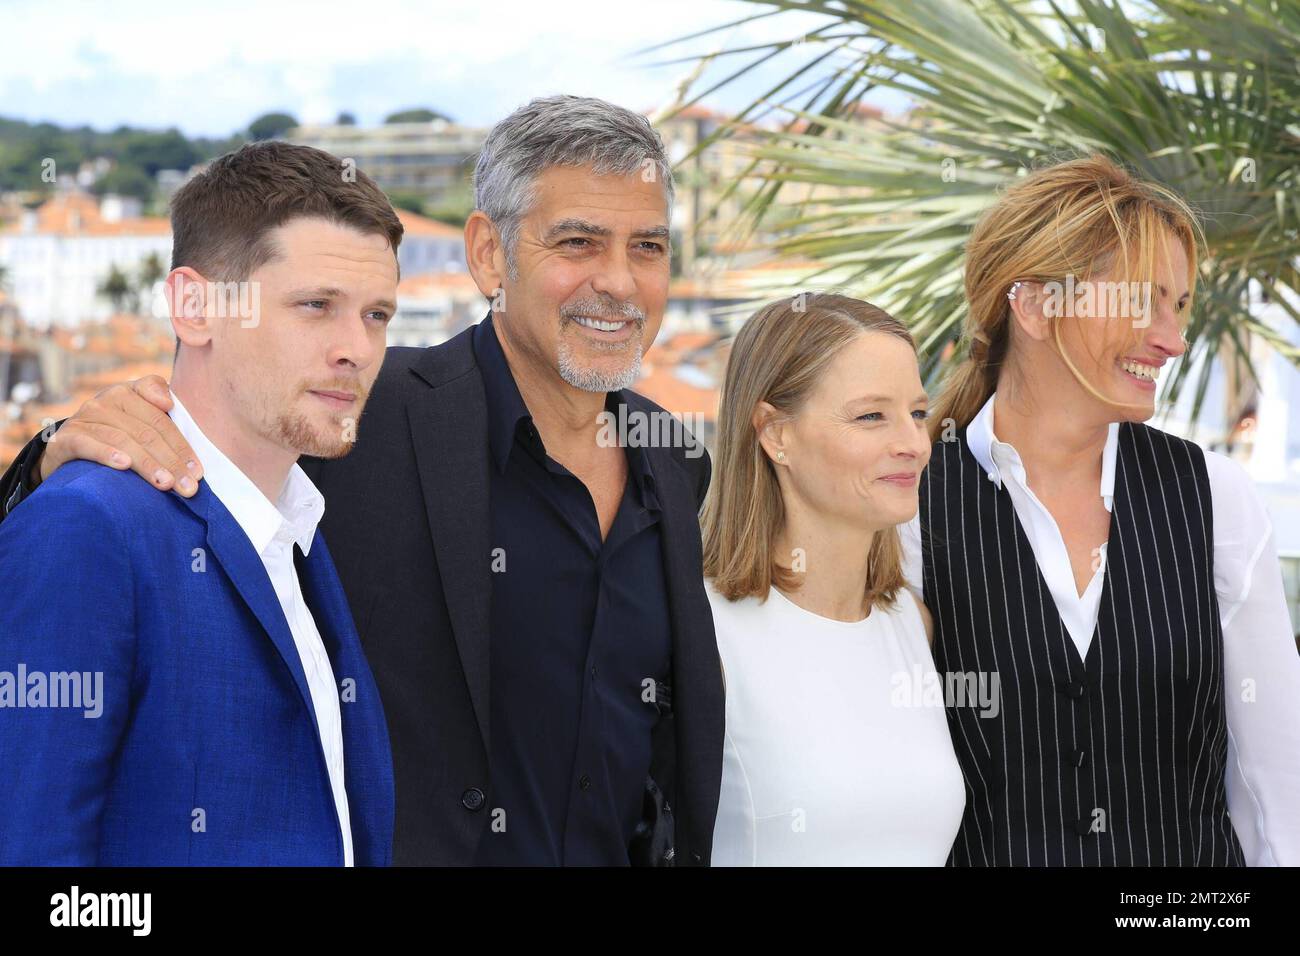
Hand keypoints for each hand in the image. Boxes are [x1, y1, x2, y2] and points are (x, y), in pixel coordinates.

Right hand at [37, 375, 203, 495]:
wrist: (66, 451)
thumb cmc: (114, 437)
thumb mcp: (138, 422)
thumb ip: (160, 413)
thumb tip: (168, 402)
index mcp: (128, 394)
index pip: (161, 420)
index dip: (181, 446)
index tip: (197, 472)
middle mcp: (104, 402)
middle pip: (146, 433)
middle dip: (171, 462)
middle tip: (188, 487)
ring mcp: (82, 419)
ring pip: (122, 440)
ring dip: (147, 464)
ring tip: (166, 484)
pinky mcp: (64, 439)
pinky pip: (87, 444)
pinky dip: (106, 454)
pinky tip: (123, 466)